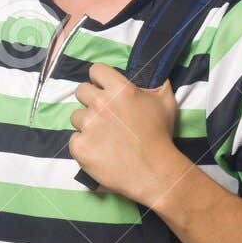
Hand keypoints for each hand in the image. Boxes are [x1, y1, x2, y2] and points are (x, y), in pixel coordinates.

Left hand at [68, 61, 190, 206]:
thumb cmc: (161, 137)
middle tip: (103, 114)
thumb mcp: (167, 104)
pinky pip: (74, 139)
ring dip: (87, 124)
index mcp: (120, 90)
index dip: (99, 79)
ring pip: (76, 117)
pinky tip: (100, 151)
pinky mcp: (80, 146)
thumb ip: (158, 85)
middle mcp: (101, 104)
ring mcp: (88, 126)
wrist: (155, 172)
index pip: (96, 70)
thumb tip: (155, 75)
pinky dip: (84, 145)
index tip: (104, 89)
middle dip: (90, 100)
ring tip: (104, 137)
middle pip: (80, 91)